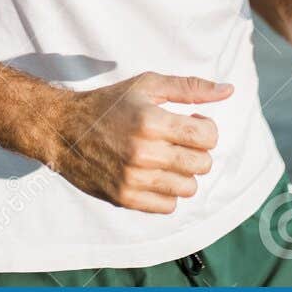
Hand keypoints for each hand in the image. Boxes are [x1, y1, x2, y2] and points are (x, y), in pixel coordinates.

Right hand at [52, 72, 228, 213]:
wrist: (63, 130)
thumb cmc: (109, 104)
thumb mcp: (147, 85)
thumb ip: (189, 88)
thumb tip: (228, 91)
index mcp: (152, 121)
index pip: (208, 137)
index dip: (205, 129)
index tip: (190, 125)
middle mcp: (144, 153)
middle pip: (202, 164)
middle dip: (196, 151)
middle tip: (177, 142)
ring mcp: (134, 179)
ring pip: (188, 188)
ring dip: (183, 173)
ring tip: (166, 159)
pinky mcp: (125, 198)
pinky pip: (168, 206)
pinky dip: (167, 193)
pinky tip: (154, 176)